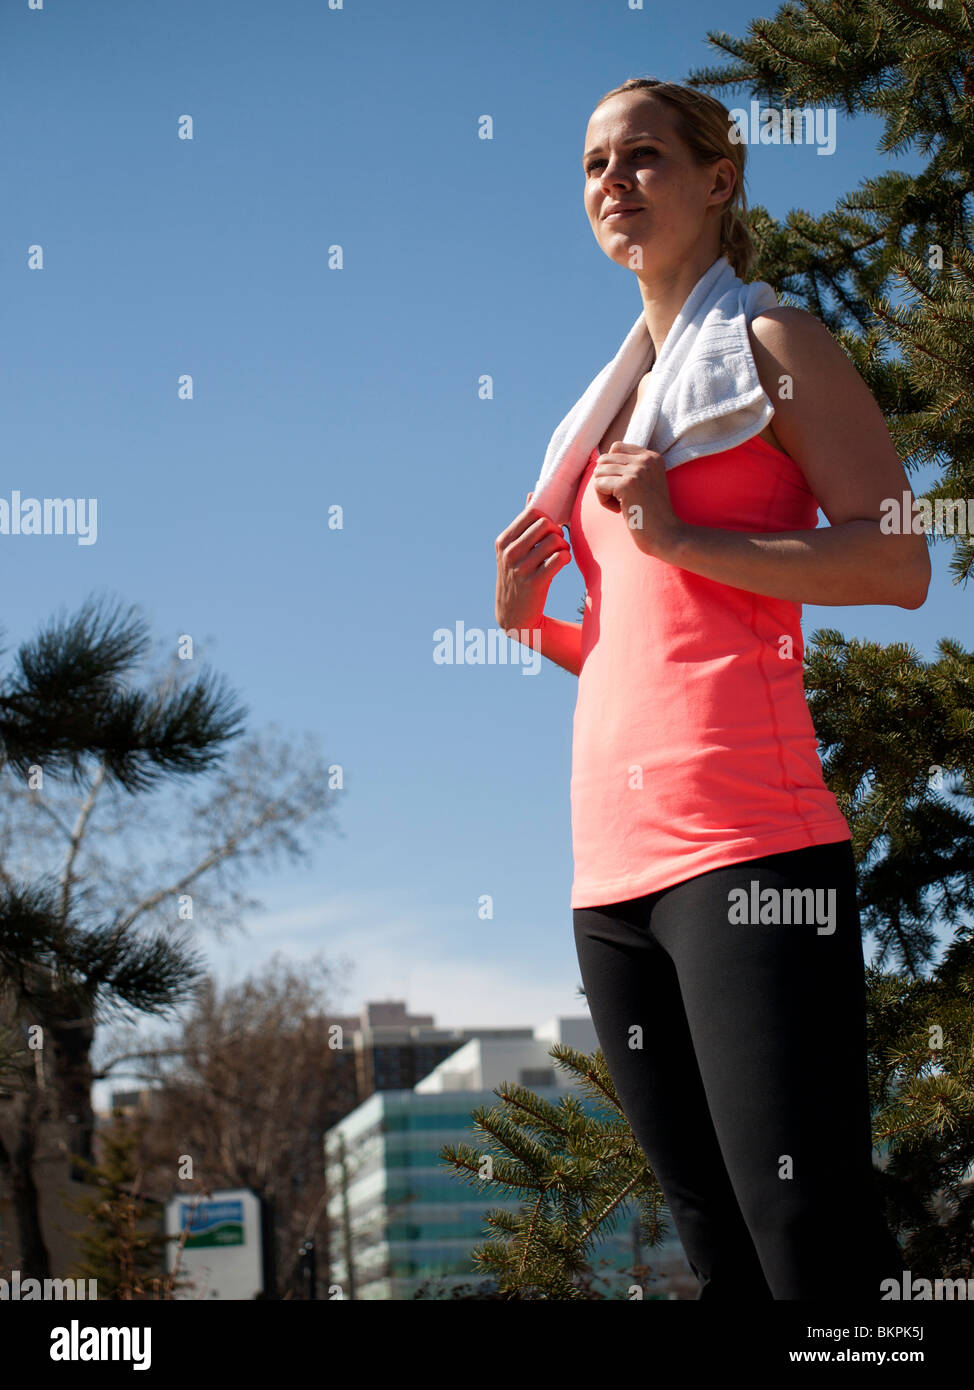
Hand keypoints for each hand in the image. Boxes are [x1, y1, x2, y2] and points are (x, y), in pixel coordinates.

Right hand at [494, 491, 571, 632]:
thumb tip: (531, 494)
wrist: (513, 616)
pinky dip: (566, 558)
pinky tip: (562, 563)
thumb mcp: (512, 552)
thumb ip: (522, 524)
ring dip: (564, 546)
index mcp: (503, 541)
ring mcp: (521, 568)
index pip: (531, 513)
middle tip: (558, 543)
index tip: (550, 529)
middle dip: (557, 531)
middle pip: (545, 524)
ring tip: (561, 554)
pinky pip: (560, 559)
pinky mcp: (535, 582)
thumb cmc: (517, 578)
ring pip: (555, 541)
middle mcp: (509, 553)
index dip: (547, 518)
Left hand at [592, 441, 686, 559]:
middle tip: (622, 499)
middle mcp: (646, 459)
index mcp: (652, 456)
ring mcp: (637, 471)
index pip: (616, 448)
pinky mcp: (627, 484)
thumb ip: (629, 468)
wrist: (667, 535)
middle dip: (606, 481)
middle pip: (604, 459)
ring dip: (604, 492)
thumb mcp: (645, 483)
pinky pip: (598, 485)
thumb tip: (599, 461)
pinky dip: (604, 501)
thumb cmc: (651, 515)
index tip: (627, 488)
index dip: (613, 469)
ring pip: (599, 472)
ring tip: (622, 505)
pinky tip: (620, 510)